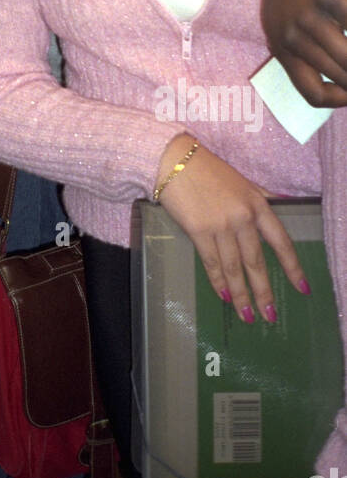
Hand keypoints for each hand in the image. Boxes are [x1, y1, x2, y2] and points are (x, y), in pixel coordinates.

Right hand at [156, 134, 308, 322]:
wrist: (175, 161)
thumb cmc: (208, 170)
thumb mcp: (243, 181)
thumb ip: (262, 195)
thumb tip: (281, 203)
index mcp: (258, 204)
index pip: (281, 242)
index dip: (292, 267)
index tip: (302, 288)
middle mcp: (243, 217)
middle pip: (256, 262)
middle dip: (264, 292)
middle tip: (269, 315)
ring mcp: (221, 225)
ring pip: (234, 268)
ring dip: (241, 294)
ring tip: (246, 315)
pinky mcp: (199, 230)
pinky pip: (212, 263)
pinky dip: (219, 282)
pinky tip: (225, 296)